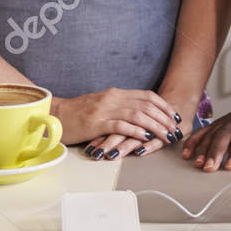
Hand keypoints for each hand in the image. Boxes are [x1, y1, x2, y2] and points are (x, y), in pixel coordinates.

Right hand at [52, 88, 186, 160]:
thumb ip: (118, 106)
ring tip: (166, 135)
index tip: (174, 115)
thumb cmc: (77, 113)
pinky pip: (120, 125)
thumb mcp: (101, 104)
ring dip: (155, 126)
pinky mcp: (96, 123)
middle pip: (146, 106)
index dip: (163, 105)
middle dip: (164, 118)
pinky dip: (135, 131)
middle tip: (175, 129)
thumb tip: (138, 112)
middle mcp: (112, 99)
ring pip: (137, 115)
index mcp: (115, 93)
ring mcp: (104, 110)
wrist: (54, 114)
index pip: (146, 96)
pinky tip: (145, 137)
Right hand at [180, 112, 230, 171]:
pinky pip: (204, 131)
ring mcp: (226, 121)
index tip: (230, 165)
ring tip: (198, 164)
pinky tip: (187, 153)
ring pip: (212, 134)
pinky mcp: (218, 124)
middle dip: (215, 152)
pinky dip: (194, 141)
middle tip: (209, 168)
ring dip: (203, 149)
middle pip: (224, 136)